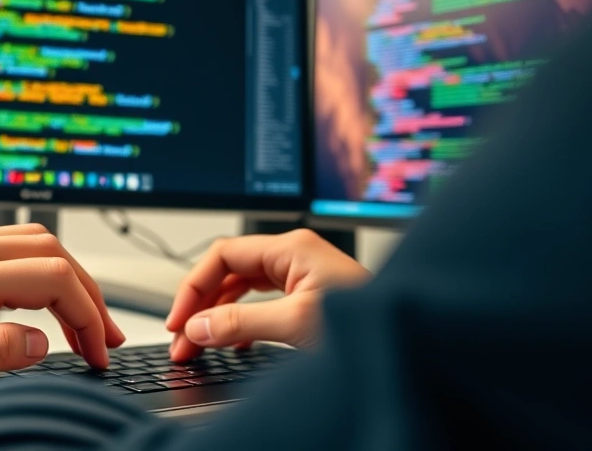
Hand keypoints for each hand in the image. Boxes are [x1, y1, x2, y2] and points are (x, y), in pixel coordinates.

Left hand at [0, 224, 124, 408]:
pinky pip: (3, 247)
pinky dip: (34, 270)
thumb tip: (42, 342)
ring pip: (29, 242)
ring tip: (80, 318)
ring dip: (63, 277)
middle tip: (104, 335)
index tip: (97, 349)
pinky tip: (36, 297)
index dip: (87, 314)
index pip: (52, 277)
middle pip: (49, 251)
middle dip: (87, 293)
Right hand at [166, 229, 370, 361]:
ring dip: (218, 314)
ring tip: (201, 343)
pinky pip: (260, 300)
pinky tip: (234, 340)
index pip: (222, 255)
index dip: (193, 287)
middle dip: (201, 304)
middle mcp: (295, 254)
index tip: (180, 319)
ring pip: (242, 287)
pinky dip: (241, 319)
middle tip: (184, 339)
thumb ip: (241, 324)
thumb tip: (199, 328)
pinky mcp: (308, 293)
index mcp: (291, 248)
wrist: (412, 339)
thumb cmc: (369, 322)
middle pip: (229, 271)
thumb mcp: (295, 324)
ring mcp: (302, 273)